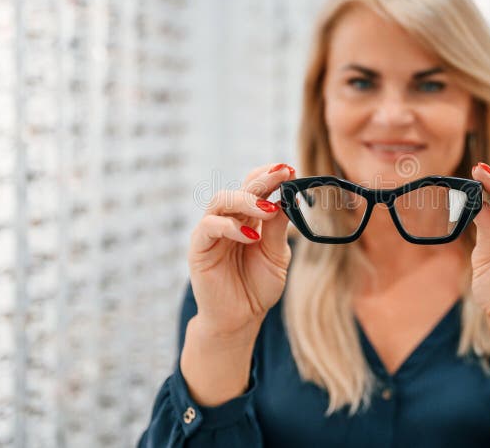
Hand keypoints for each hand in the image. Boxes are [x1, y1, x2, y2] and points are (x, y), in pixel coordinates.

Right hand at [187, 162, 294, 336]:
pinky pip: (209, 226)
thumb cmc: (257, 287)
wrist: (240, 319)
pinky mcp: (199, 248)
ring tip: (269, 209)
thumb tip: (288, 200)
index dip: (270, 175)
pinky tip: (251, 236)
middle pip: (241, 188)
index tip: (290, 169)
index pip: (255, 187)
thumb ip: (279, 229)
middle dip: (263, 179)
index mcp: (249, 218)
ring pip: (222, 200)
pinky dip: (230, 226)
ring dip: (247, 200)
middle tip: (282, 173)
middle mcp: (229, 219)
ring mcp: (212, 232)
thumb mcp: (276, 256)